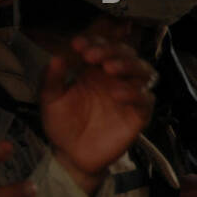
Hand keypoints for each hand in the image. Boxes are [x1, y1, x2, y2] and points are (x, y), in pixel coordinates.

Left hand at [40, 34, 155, 191]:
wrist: (71, 156)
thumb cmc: (63, 125)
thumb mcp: (50, 100)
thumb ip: (51, 79)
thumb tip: (56, 57)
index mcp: (94, 70)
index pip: (102, 46)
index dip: (93, 41)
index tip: (78, 44)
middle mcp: (115, 79)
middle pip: (125, 53)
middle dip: (110, 49)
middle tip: (92, 55)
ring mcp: (129, 95)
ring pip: (143, 71)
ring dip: (128, 65)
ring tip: (110, 68)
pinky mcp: (138, 115)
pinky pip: (146, 99)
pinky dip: (135, 93)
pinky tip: (117, 93)